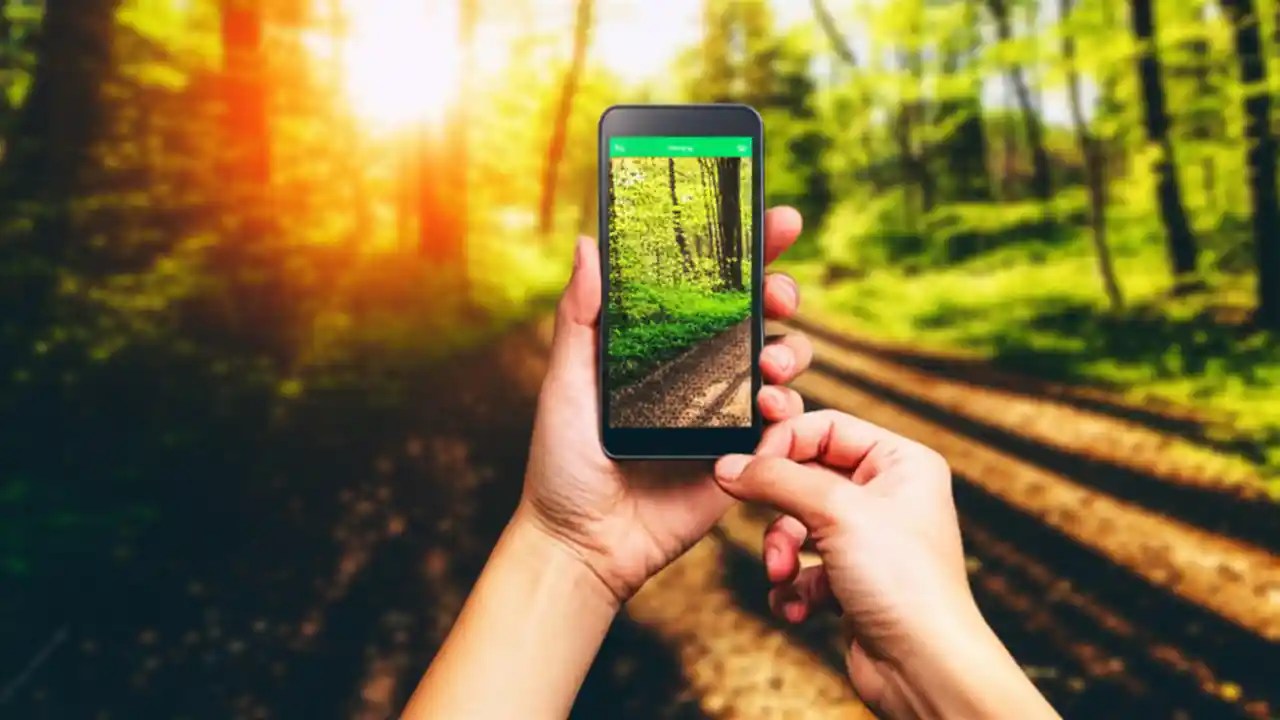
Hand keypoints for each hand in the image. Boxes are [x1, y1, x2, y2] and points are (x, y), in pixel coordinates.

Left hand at [519, 207, 812, 605]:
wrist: (583, 544)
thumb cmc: (563, 461)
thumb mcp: (566, 381)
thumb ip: (581, 316)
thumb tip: (589, 242)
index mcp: (660, 342)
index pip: (708, 283)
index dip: (747, 248)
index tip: (775, 219)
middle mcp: (698, 368)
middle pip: (758, 314)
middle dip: (781, 292)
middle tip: (779, 294)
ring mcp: (724, 410)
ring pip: (782, 362)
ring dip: (792, 350)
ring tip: (772, 364)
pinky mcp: (742, 453)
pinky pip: (783, 424)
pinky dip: (789, 410)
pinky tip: (773, 409)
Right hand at [713, 411, 1055, 719]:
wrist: (923, 666)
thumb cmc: (905, 583)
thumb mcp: (834, 512)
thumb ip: (775, 479)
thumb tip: (729, 465)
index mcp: (900, 462)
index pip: (827, 427)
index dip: (784, 443)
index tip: (748, 467)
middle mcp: (887, 496)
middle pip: (805, 478)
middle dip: (779, 512)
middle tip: (761, 525)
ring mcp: (868, 539)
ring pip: (797, 526)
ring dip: (782, 554)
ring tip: (785, 577)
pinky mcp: (852, 579)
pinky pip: (804, 568)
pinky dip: (795, 588)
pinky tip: (801, 607)